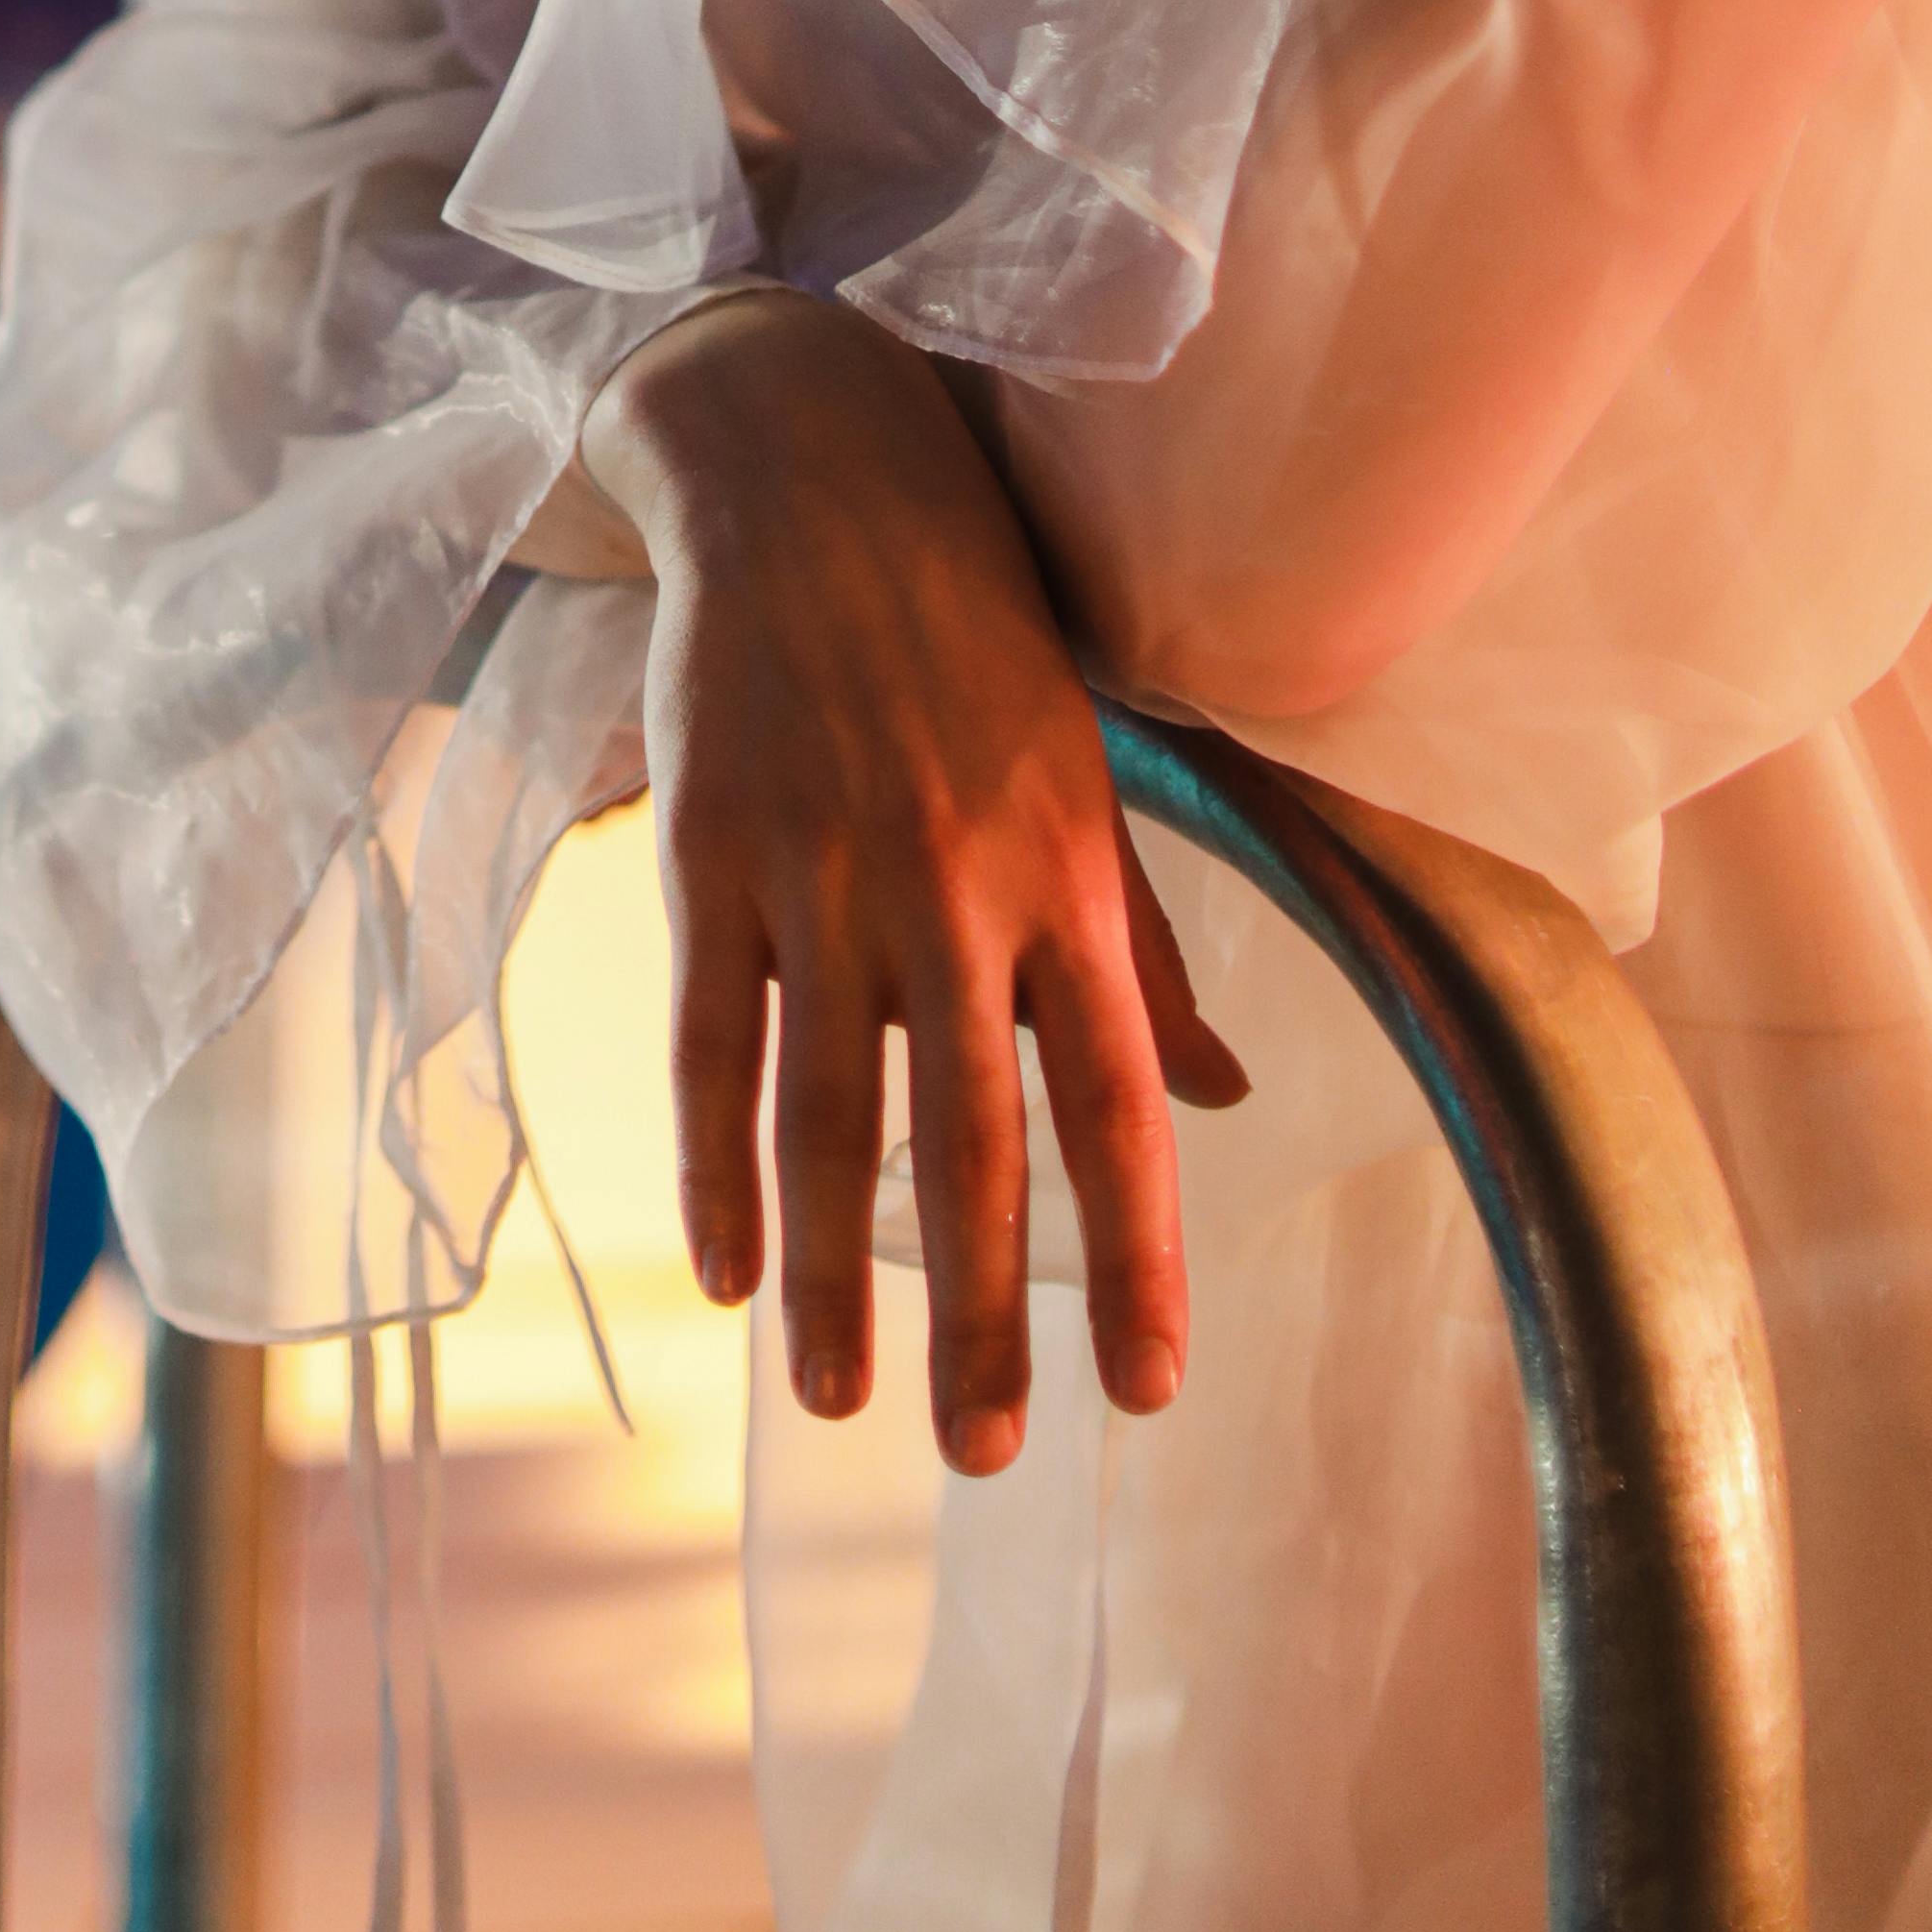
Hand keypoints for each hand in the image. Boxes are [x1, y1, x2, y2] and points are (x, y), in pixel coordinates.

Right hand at [577, 292, 1245, 1476]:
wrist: (812, 474)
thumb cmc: (971, 633)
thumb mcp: (1088, 776)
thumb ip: (1142, 954)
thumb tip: (1223, 1107)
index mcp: (1070, 873)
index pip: (1119, 1103)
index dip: (1138, 1253)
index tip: (1149, 1395)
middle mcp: (954, 887)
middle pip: (973, 1140)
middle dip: (986, 1312)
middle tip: (988, 1457)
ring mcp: (823, 873)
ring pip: (832, 1116)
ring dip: (832, 1275)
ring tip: (836, 1403)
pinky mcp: (711, 854)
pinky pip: (708, 1044)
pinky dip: (715, 1166)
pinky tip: (725, 1272)